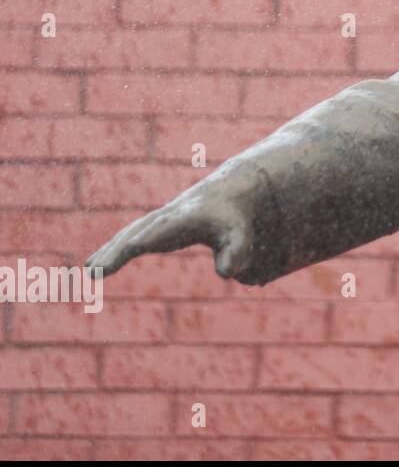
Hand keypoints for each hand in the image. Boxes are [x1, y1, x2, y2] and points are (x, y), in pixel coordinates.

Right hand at [86, 188, 253, 279]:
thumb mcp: (241, 236)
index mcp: (181, 221)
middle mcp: (164, 217)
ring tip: (89, 270)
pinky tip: (99, 262)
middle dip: (113, 252)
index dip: (134, 246)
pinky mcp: (156, 223)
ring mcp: (158, 219)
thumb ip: (236, 254)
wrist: (229, 192)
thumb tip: (226, 274)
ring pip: (127, 234)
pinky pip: (129, 235)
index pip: (153, 236)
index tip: (115, 258)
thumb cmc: (235, 219)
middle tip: (93, 272)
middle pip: (133, 234)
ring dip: (108, 251)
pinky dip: (113, 248)